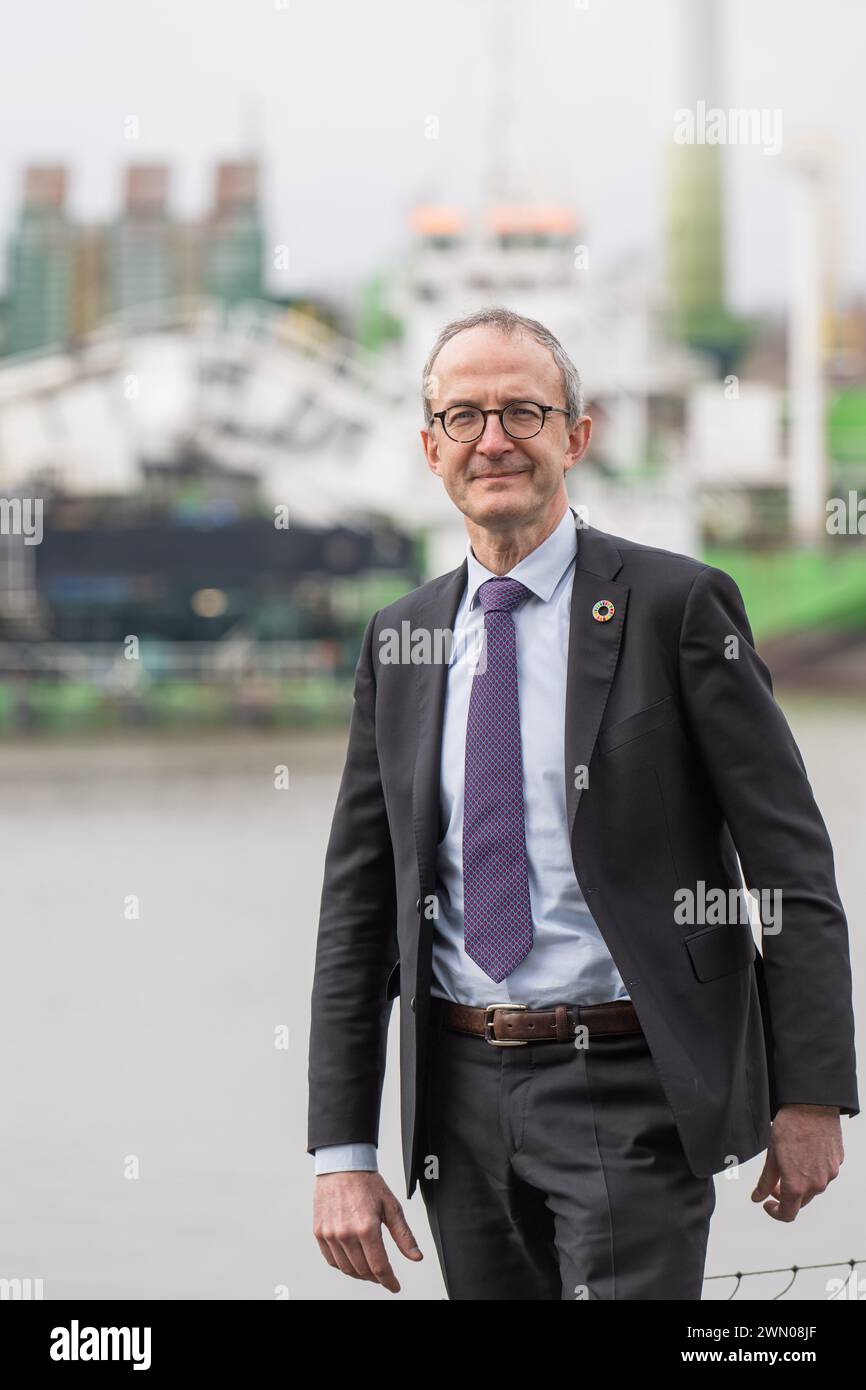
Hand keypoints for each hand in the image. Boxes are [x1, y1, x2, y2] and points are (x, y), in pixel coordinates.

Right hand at [313, 1170, 422, 1291]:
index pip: (379, 1267)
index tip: (394, 1286)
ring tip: (369, 1270)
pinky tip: (352, 1262)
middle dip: (376, 1278)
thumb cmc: (366, 1183)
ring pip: (346, 1269)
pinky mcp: (319, 1232)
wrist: (341, 1166)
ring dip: (360, 1275)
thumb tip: (416, 1257)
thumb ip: (404, 1235)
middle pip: (363, 1270)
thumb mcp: (391, 1206)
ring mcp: (330, 1234)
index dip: (389, 1281)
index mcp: (366, 1227)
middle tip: (383, 1276)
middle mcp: (346, 1233)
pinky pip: (331, 1260)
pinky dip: (343, 1266)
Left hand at [751, 1104, 842, 1221]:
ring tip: (791, 1161)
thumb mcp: (771, 1156)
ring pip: (814, 1188)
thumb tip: (758, 1197)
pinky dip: (813, 1171)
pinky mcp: (837, 1163)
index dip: (776, 1212)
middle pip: (801, 1201)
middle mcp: (816, 1184)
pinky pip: (824, 1174)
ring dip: (801, 1182)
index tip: (769, 1203)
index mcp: (797, 1185)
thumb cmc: (790, 1127)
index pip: (788, 1214)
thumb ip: (765, 1181)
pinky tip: (805, 1154)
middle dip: (787, 1195)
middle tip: (776, 1181)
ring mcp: (829, 1174)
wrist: (811, 1107)